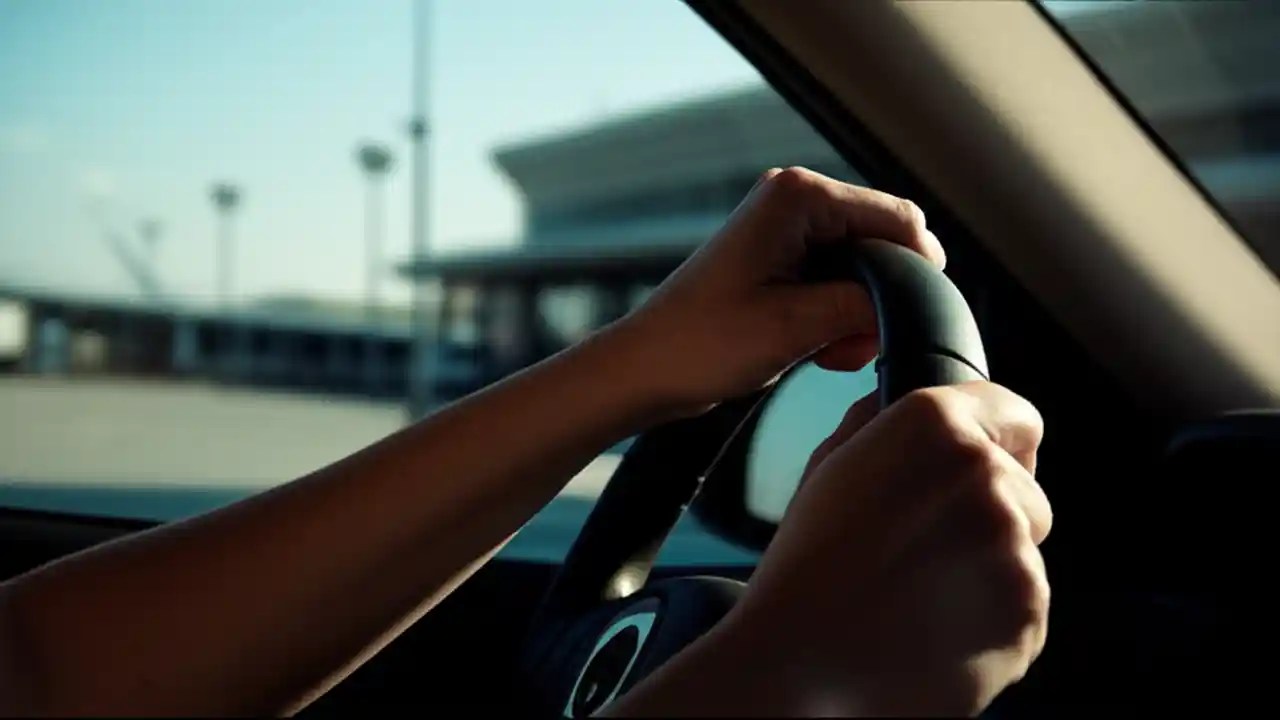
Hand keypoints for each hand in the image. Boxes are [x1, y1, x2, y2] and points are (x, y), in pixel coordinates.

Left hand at [610, 166, 944, 416]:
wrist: (644, 369)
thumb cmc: (699, 344)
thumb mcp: (797, 327)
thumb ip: (865, 305)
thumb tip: (911, 301)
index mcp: (797, 196)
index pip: (899, 218)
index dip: (917, 271)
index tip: (905, 321)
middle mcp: (793, 200)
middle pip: (884, 243)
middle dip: (880, 298)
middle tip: (850, 345)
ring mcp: (786, 230)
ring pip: (865, 269)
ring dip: (858, 315)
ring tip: (826, 353)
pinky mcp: (781, 260)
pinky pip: (838, 283)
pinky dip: (839, 318)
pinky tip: (816, 351)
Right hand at [713, 382, 1051, 715]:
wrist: (799, 667)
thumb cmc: (804, 570)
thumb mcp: (829, 466)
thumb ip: (883, 422)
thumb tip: (919, 405)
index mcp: (935, 429)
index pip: (1016, 413)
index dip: (995, 440)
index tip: (974, 467)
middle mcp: (987, 479)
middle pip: (1024, 487)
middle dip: (988, 511)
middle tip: (923, 544)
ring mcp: (1015, 551)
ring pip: (1022, 550)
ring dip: (986, 566)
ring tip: (917, 592)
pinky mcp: (1028, 615)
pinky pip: (1023, 606)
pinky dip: (989, 616)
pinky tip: (931, 624)